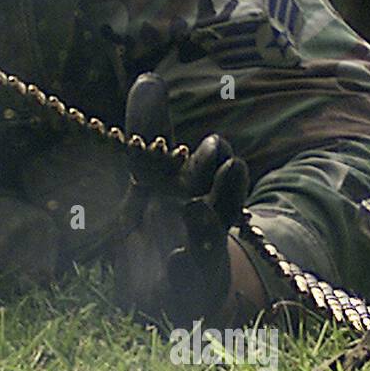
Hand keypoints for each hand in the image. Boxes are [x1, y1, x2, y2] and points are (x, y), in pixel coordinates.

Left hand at [112, 74, 249, 325]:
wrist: (188, 293)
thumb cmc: (166, 225)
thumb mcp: (149, 179)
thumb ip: (148, 132)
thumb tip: (148, 77)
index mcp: (185, 187)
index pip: (184, 161)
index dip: (191, 147)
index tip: (197, 126)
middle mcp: (198, 217)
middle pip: (209, 194)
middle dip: (214, 177)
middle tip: (221, 155)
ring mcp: (198, 254)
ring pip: (207, 236)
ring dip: (205, 220)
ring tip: (195, 208)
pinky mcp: (190, 290)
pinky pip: (188, 282)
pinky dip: (182, 271)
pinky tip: (175, 261)